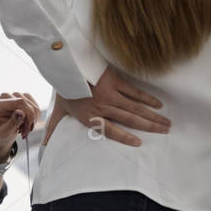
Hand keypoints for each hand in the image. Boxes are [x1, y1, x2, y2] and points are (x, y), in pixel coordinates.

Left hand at [0, 92, 41, 159]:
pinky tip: (27, 124)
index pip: (19, 102)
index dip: (27, 114)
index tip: (27, 129)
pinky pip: (36, 106)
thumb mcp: (5, 132)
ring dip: (32, 120)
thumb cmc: (2, 134)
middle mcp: (5, 97)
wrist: (5, 133)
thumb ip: (12, 123)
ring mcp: (15, 95)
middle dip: (29, 120)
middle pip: (26, 103)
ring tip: (24, 130)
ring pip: (33, 106)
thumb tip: (21, 112)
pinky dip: (35, 118)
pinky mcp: (24, 97)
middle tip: (25, 133)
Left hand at [55, 66, 169, 146]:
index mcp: (90, 117)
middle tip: (165, 132)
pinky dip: (147, 98)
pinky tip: (158, 105)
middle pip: (130, 120)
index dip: (125, 138)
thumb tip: (45, 145)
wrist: (67, 66)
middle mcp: (103, 107)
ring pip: (135, 108)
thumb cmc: (64, 89)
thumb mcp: (58, 111)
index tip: (139, 143)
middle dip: (149, 127)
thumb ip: (54, 128)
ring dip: (152, 115)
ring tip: (166, 122)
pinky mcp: (115, 81)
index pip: (110, 131)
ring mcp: (111, 94)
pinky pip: (134, 92)